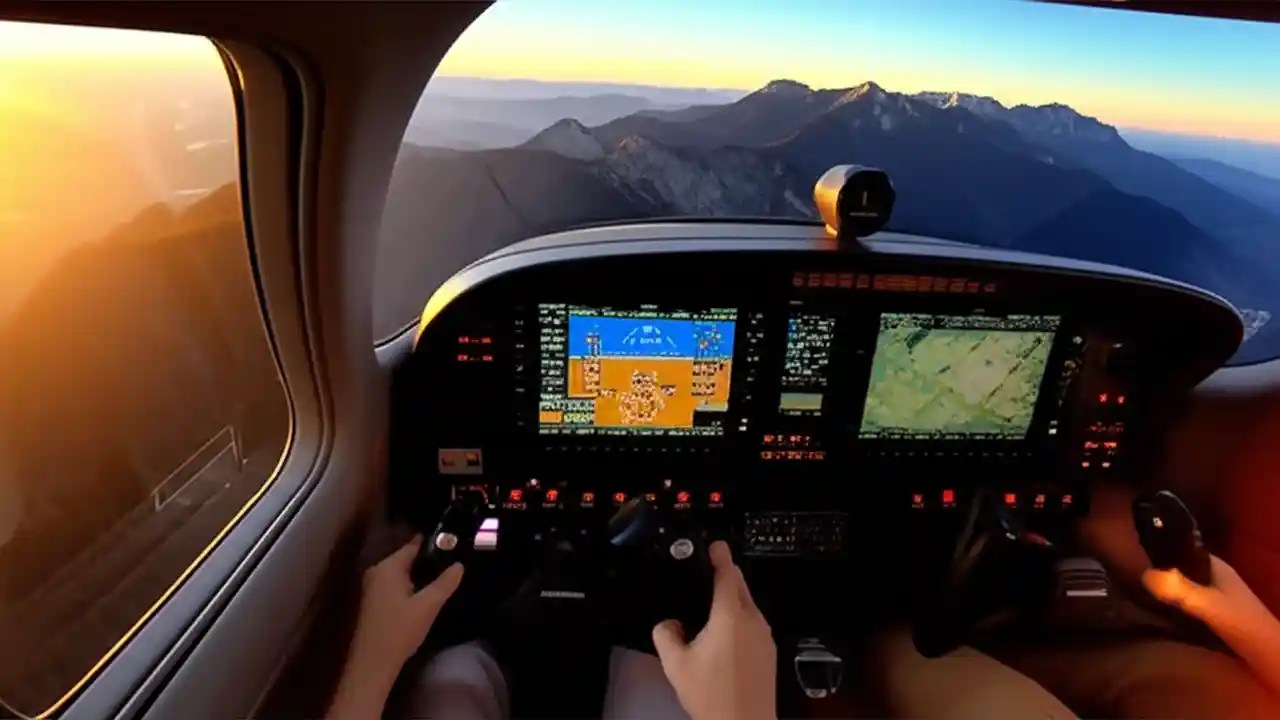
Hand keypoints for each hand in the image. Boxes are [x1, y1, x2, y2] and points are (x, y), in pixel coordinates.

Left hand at [329, 536, 462, 718]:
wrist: (372, 663)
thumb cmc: (399, 630)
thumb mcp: (428, 606)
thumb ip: (445, 583)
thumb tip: (459, 565)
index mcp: (388, 567)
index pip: (414, 545)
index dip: (434, 545)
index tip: (455, 546)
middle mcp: (376, 572)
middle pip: (407, 559)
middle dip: (428, 562)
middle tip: (453, 567)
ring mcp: (372, 587)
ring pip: (401, 574)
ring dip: (419, 577)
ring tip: (443, 582)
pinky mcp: (372, 602)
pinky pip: (395, 586)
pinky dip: (409, 588)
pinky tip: (424, 598)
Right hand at [652, 541, 775, 719]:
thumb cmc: (712, 695)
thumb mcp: (676, 665)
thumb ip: (666, 635)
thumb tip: (669, 624)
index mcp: (730, 616)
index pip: (727, 574)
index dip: (720, 555)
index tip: (716, 545)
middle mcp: (753, 620)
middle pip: (741, 586)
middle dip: (726, 575)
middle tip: (709, 573)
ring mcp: (765, 636)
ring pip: (749, 605)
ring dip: (733, 599)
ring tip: (711, 609)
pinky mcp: (769, 652)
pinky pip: (754, 624)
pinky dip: (740, 619)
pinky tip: (724, 638)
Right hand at [1144, 554, 1279, 702]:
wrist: (1271, 657)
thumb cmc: (1244, 625)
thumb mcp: (1209, 606)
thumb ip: (1180, 590)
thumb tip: (1144, 574)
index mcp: (1215, 566)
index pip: (1180, 547)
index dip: (1157, 548)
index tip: (1130, 552)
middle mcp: (1214, 576)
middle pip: (1178, 567)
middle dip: (1156, 571)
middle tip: (1125, 575)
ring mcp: (1214, 596)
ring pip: (1180, 585)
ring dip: (1161, 589)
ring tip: (1132, 592)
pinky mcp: (1212, 615)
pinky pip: (1184, 603)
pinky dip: (1169, 605)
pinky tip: (1152, 612)